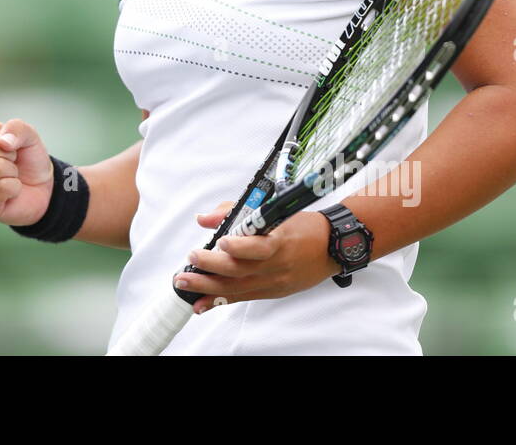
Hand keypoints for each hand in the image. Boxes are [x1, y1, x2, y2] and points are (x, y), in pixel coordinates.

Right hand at [0, 116, 52, 226]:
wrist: (39, 187)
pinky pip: (3, 187)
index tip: (8, 144)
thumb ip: (17, 128)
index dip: (3, 133)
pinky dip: (15, 188)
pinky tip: (10, 192)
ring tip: (10, 176)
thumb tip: (2, 142)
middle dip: (10, 154)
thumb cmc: (26, 158)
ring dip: (13, 172)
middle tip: (11, 162)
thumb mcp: (28, 135)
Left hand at [174, 202, 339, 313]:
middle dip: (212, 267)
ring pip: (237, 288)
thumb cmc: (301, 226)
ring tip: (184, 283)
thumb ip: (235, 212)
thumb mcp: (274, 211)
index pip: (260, 247)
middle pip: (241, 270)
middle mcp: (277, 265)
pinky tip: (200, 304)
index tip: (221, 241)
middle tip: (190, 261)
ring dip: (208, 287)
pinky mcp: (271, 292)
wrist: (331, 248)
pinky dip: (219, 301)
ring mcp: (274, 282)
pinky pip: (242, 298)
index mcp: (280, 241)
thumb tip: (204, 219)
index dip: (240, 246)